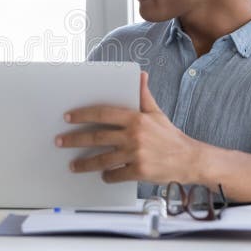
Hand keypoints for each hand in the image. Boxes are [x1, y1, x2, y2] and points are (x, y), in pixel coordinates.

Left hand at [55, 71, 200, 183]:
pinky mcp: (139, 171)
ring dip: (84, 164)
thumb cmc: (170, 136)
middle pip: (97, 137)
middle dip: (75, 139)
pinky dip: (106, 176)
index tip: (68, 117)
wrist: (190, 159)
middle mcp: (134, 135)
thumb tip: (141, 75)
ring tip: (73, 166)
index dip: (83, 115)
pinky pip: (115, 174)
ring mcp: (136, 154)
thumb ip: (144, 96)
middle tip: (60, 141)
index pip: (103, 113)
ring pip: (102, 159)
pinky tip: (101, 175)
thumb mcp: (156, 113)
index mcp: (136, 118)